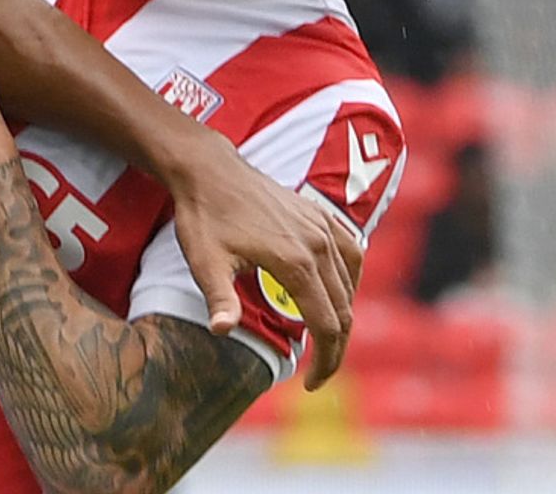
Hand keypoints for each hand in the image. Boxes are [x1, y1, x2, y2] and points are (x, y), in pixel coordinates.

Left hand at [164, 139, 363, 389]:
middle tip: (317, 375)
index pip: (327, 326)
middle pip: (344, 310)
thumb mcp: (204, 261)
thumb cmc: (203, 217)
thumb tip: (222, 332)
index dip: (325, 362)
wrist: (208, 169)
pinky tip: (338, 294)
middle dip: (336, 348)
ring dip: (344, 316)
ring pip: (351, 284)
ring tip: (325, 341)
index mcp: (296, 262)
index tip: (310, 385)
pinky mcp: (321, 215)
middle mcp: (319, 245)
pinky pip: (352, 253)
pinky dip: (350, 281)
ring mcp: (324, 227)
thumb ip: (218, 298)